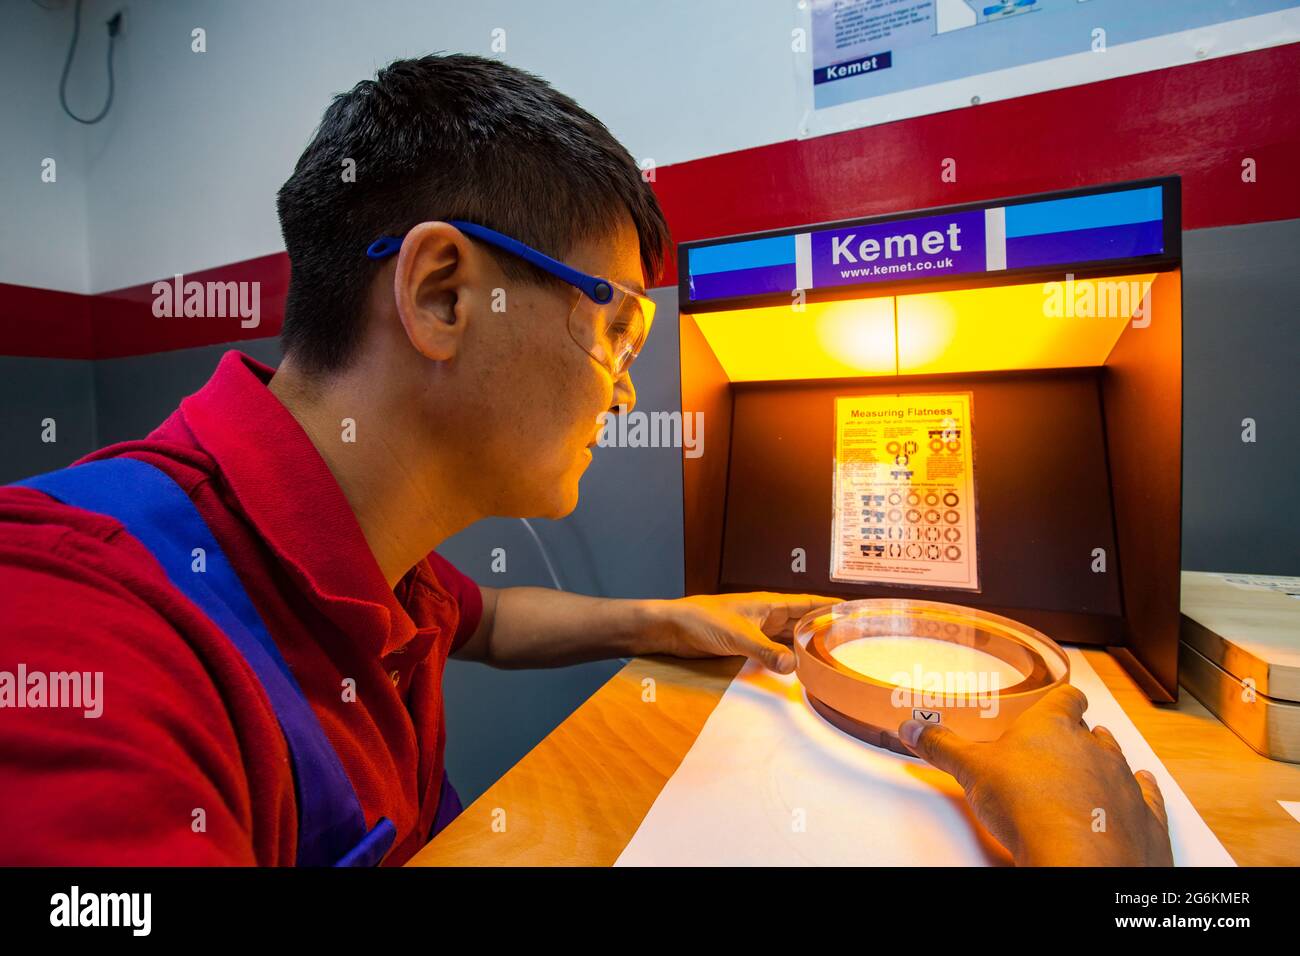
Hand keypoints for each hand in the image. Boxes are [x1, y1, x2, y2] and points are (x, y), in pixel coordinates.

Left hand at [647, 592, 841, 673]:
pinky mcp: (745, 648)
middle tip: (851, 643)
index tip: (855, 610)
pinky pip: (773, 653)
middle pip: (802, 624)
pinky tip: (797, 670)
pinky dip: (786, 660)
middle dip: (824, 631)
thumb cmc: (702, 620)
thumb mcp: (738, 636)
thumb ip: (765, 651)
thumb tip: (794, 665)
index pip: (808, 603)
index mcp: (769, 605)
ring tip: (830, 660)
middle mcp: (767, 617)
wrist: (672, 629)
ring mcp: (757, 633)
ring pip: (789, 640)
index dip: (830, 606)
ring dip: (805, 648)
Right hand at [898, 685, 1172, 865]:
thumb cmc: (1030, 807)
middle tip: (1058, 751)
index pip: (1066, 699)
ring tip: (1086, 777)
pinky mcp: (1146, 816)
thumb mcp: (972, 771)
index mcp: (1055, 726)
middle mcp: (1096, 747)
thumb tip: (914, 730)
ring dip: (1106, 766)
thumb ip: (943, 747)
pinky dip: (1140, 795)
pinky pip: (1147, 797)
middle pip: (1092, 732)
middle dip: (1078, 739)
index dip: (1062, 701)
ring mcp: (1124, 781)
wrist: (1079, 859)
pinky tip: (1136, 793)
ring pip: (1119, 762)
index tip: (1057, 702)